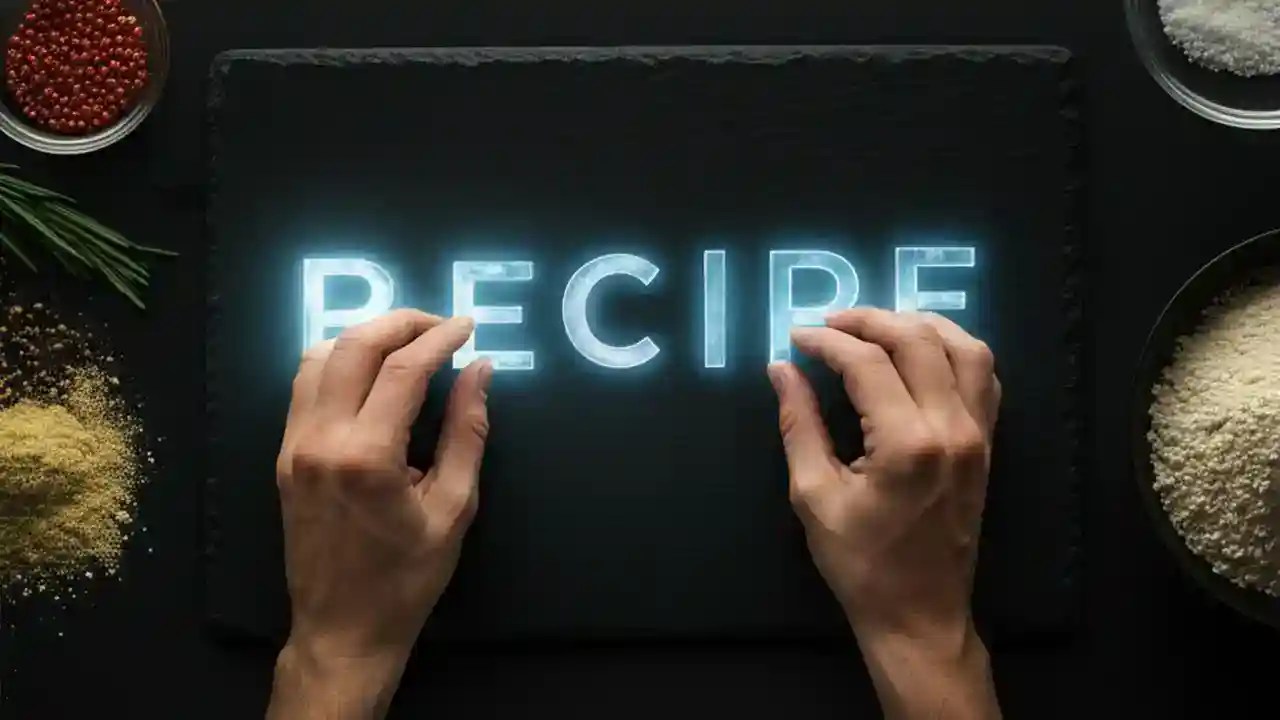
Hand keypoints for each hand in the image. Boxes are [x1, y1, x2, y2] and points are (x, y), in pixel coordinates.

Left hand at [268, 310, 490, 719]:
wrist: (342, 628)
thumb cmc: (407, 578)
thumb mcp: (454, 508)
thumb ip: (468, 433)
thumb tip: (480, 371)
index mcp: (366, 456)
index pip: (403, 370)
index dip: (440, 339)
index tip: (468, 327)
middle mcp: (320, 440)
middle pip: (354, 347)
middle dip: (401, 323)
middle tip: (440, 325)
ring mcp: (294, 445)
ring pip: (319, 357)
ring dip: (365, 337)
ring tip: (407, 343)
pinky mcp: (285, 455)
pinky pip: (305, 386)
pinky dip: (339, 361)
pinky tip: (371, 370)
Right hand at [768, 308, 1000, 719]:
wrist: (920, 614)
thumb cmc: (861, 564)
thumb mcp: (814, 496)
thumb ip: (799, 425)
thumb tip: (782, 370)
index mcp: (908, 444)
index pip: (868, 364)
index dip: (828, 342)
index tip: (796, 337)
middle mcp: (953, 428)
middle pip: (918, 341)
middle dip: (870, 320)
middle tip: (830, 323)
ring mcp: (978, 435)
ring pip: (964, 348)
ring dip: (919, 325)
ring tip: (877, 326)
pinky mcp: (987, 444)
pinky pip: (983, 377)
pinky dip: (954, 350)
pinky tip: (921, 352)